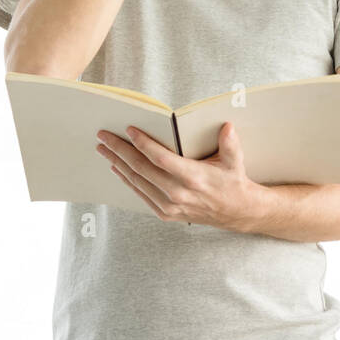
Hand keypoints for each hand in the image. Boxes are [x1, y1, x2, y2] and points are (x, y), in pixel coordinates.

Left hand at [95, 121, 261, 229]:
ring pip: (137, 182)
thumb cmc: (233, 182)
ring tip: (105, 149)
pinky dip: (127, 180)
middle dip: (120, 150)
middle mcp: (178, 194)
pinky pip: (141, 194)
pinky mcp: (165, 213)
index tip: (129, 129)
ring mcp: (169, 206)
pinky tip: (118, 168)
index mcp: (193, 178)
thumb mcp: (235, 161)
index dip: (143, 144)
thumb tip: (226, 126)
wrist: (235, 212)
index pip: (161, 158)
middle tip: (104, 136)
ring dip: (118, 164)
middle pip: (141, 169)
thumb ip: (230, 144)